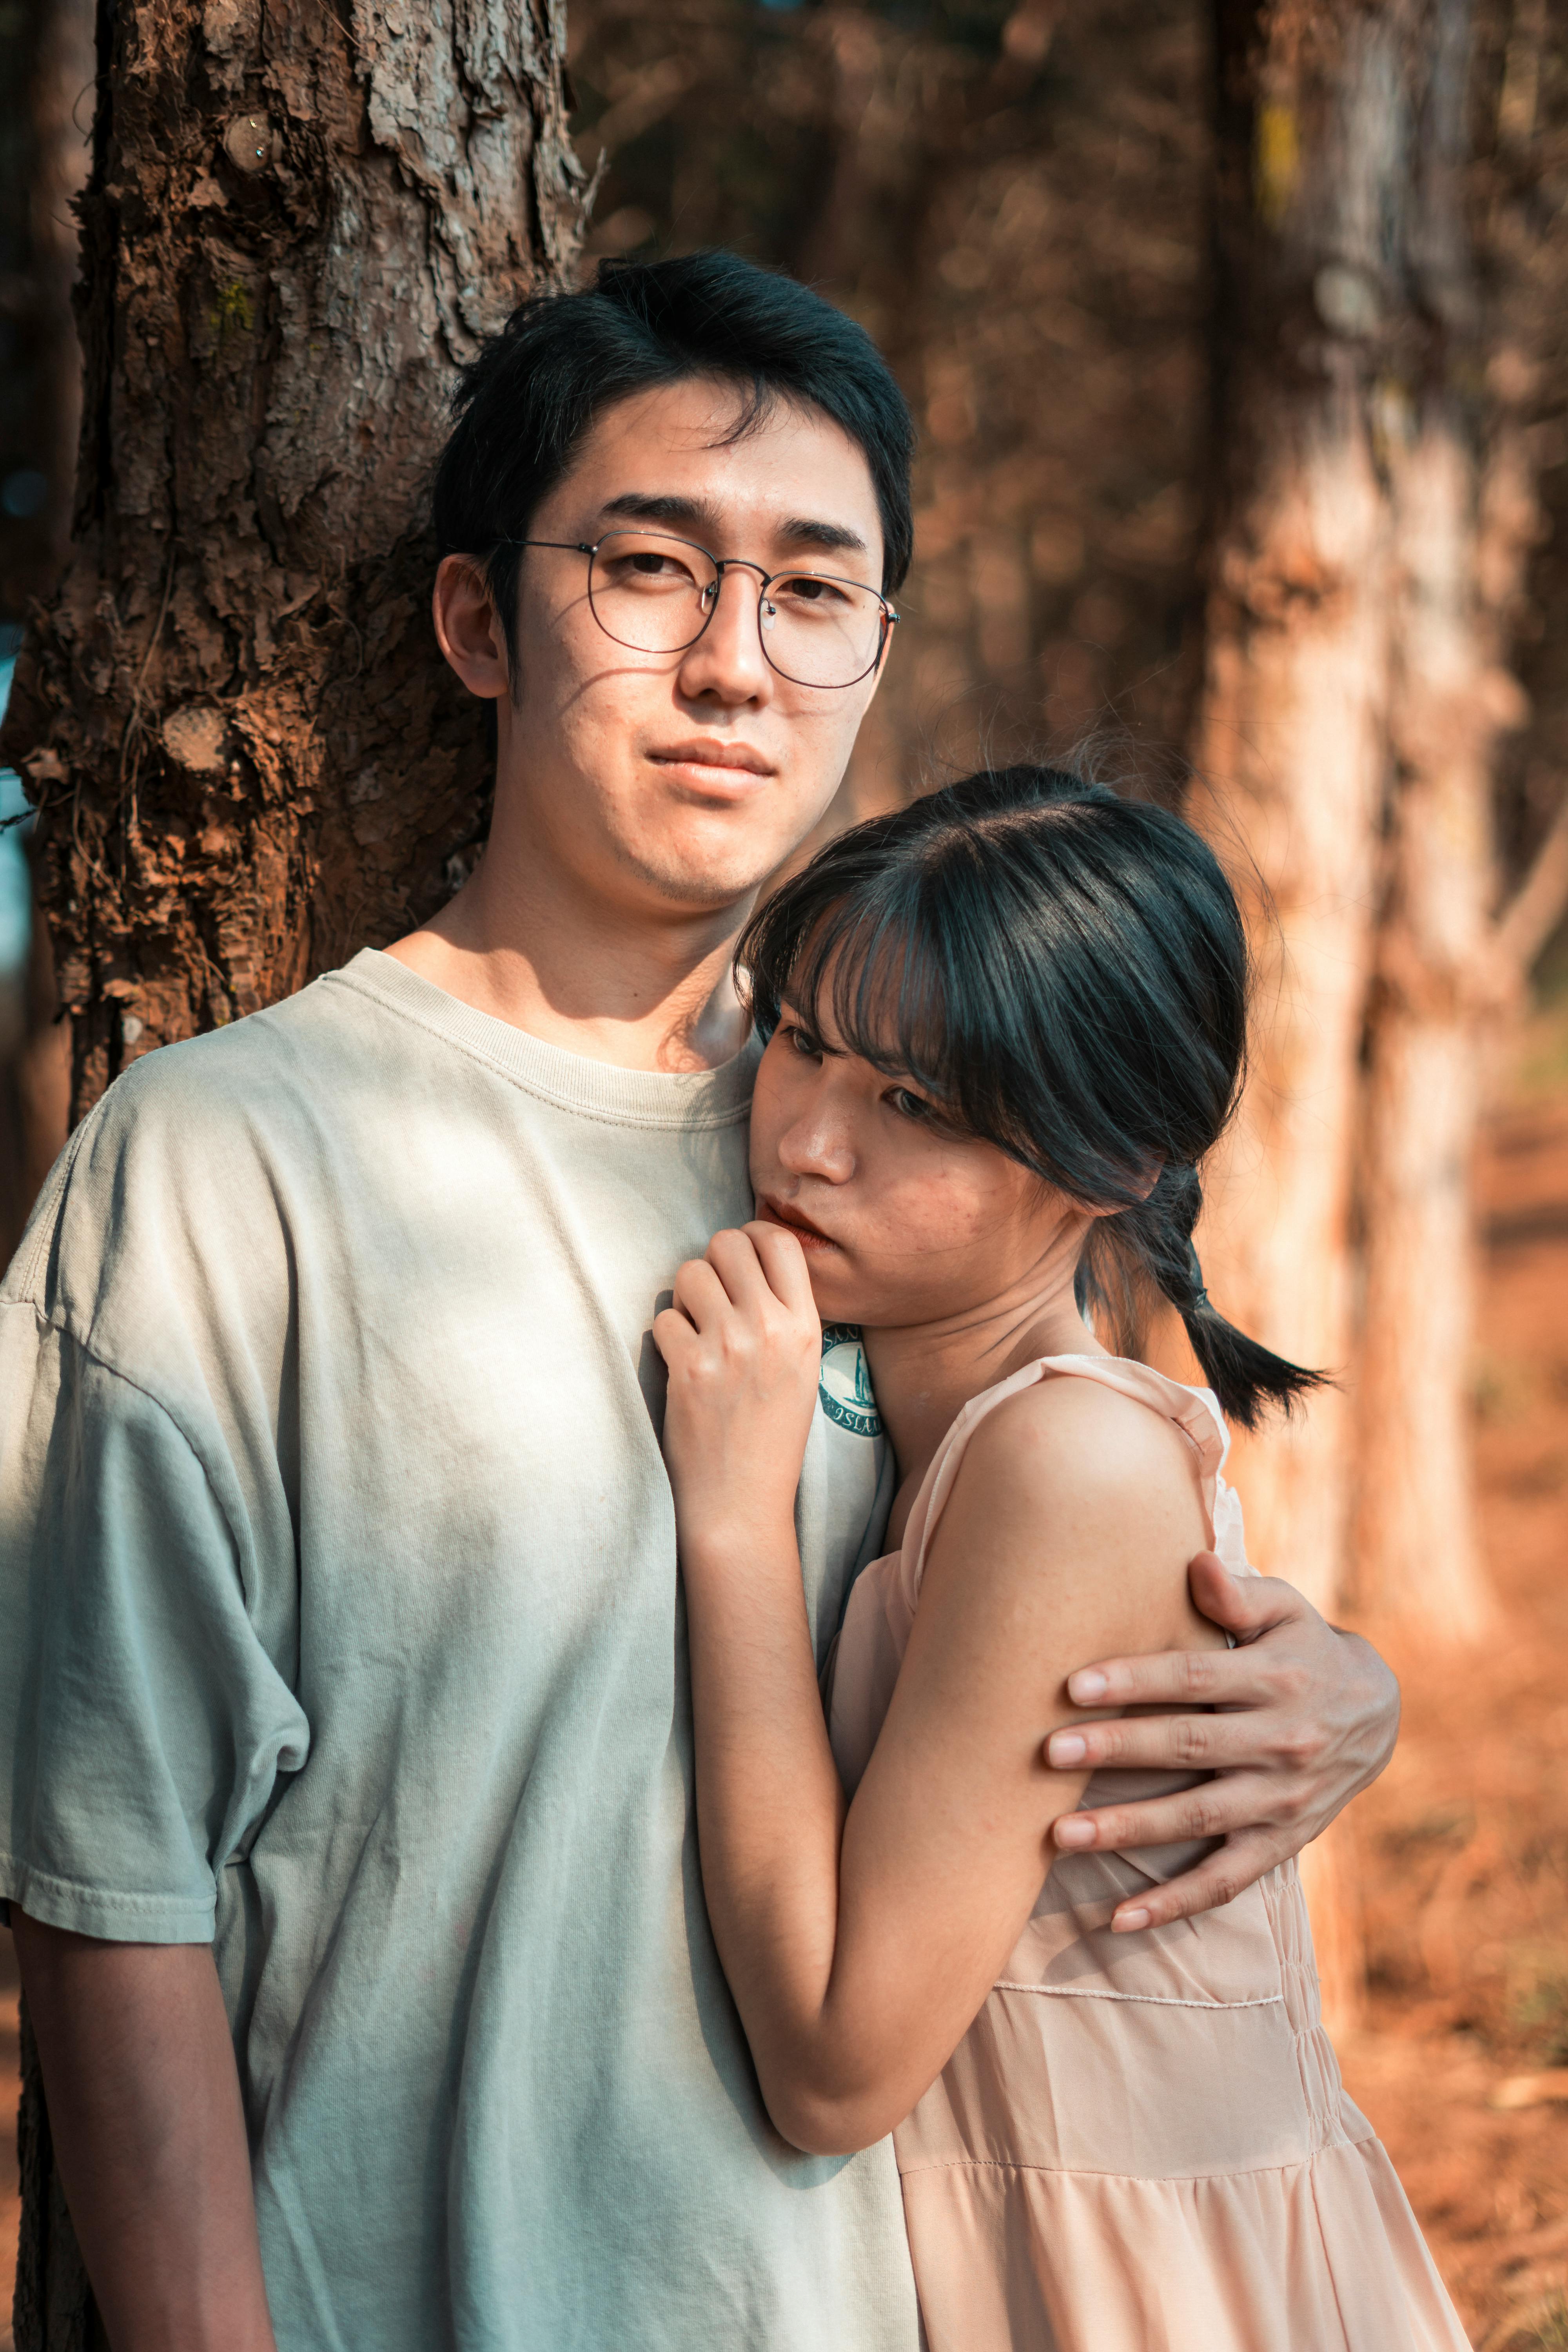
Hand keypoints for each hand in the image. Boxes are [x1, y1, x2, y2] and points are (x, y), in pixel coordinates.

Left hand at [652, 1221, 821, 1546]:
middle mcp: (770, 1328)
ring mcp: (729, 1346)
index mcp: (806, 1327)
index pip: (779, 1241)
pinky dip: (667, 1337)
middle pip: (728, 1243)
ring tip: (696, 1331)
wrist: (741, 1501)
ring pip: (689, 1273)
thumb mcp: (802, 1369)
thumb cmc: (771, 1437)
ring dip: (685, 1297)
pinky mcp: (689, 1367)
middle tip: (711, 1295)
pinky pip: (663, 1318)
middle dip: (712, 1262)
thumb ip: (784, 1314)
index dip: (751, 1237)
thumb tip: (749, 1262)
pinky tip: (682, 1364)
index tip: (739, 1259)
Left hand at [1041, 1553, 1400, 1930]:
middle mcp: (1282, 1742)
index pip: (1193, 1678)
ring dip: (1128, 1830)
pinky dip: (1174, 1904)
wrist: (1378, 1713)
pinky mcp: (1280, 1842)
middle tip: (1049, 1752)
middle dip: (1116, 1751)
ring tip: (1059, 1834)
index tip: (1072, 1684)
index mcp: (1277, 1678)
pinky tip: (1119, 1921)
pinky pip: (1224, 1881)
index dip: (1134, 1680)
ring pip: (1196, 1818)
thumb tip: (1195, 1562)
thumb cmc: (1303, 1648)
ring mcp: (1280, 1800)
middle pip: (1187, 1746)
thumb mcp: (1286, 1609)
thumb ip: (1238, 1593)